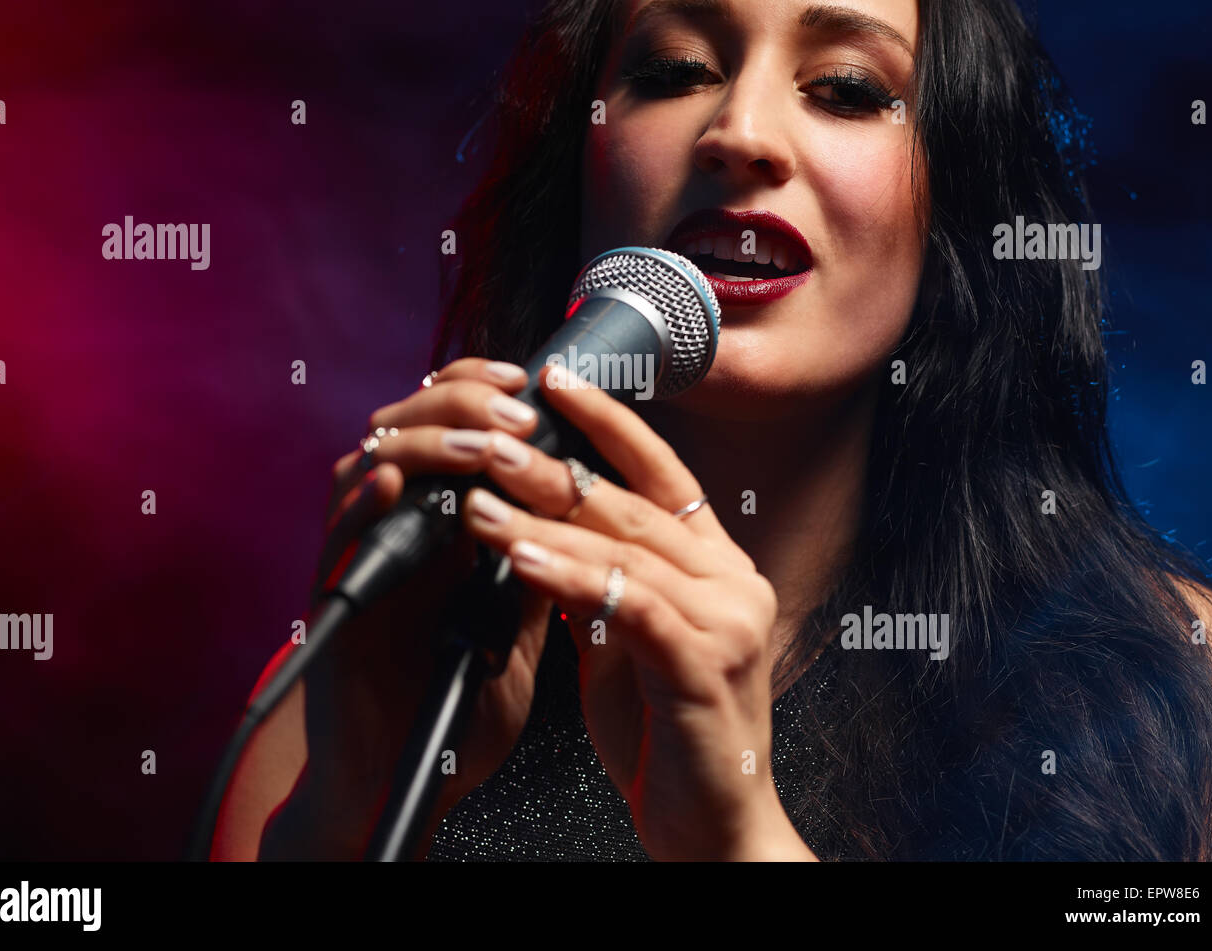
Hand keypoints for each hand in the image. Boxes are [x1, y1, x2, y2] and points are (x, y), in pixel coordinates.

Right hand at [287, 357, 558, 857]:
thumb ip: (534, 566)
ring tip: (482, 443)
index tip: (530, 380)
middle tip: (516, 410)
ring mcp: (360, 559)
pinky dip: (364, 501)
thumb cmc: (454, 700)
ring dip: (427, 440)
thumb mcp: (513, 624)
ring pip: (368, 464)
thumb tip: (578, 510)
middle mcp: (392, 528)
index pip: (446, 423)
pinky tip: (397, 481)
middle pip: (404, 424)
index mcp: (437, 523)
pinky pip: (338, 536)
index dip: (480, 387)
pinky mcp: (332, 600)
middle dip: (461, 400)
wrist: (402, 779)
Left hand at [459, 363, 816, 860]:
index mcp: (718, 568)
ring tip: (477, 502)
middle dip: (555, 467)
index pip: (663, 474)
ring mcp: (728, 620)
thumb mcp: (626, 646)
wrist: (716, 831)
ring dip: (543, 521)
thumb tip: (541, 530)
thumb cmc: (668, 739)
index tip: (557, 380)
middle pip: (634, 504)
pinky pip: (628, 605)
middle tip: (491, 439)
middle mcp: (734, 581)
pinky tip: (518, 558)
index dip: (609, 423)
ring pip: (625, 549)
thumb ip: (599, 585)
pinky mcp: (707, 665)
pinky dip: (569, 576)